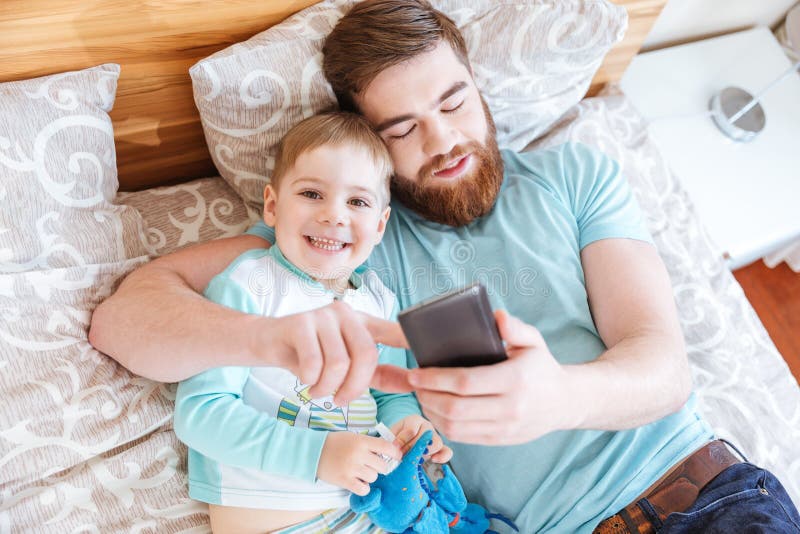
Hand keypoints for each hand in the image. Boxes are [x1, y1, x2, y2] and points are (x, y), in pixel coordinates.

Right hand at [265, 300, 407, 404]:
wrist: (267, 342)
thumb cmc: (310, 354)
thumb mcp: (348, 366)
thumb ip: (380, 374)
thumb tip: (414, 384)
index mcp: (361, 322)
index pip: (392, 330)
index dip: (410, 340)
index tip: (429, 351)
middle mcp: (346, 313)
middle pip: (366, 354)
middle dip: (355, 387)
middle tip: (340, 400)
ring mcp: (322, 316)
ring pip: (339, 363)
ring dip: (328, 387)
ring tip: (318, 391)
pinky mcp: (300, 323)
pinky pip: (315, 363)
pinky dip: (310, 381)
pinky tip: (304, 380)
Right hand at [317, 432, 400, 495]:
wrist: (313, 451)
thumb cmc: (336, 443)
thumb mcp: (353, 437)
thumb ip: (369, 444)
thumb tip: (388, 451)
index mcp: (361, 441)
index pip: (386, 447)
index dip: (395, 453)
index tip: (397, 457)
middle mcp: (358, 454)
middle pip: (382, 466)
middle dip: (379, 467)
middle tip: (372, 465)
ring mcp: (351, 468)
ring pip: (373, 477)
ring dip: (370, 476)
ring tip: (361, 472)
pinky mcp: (345, 480)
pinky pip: (363, 489)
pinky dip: (363, 487)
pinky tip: (358, 481)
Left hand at [391, 415, 452, 462]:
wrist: (402, 441)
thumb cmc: (396, 438)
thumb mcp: (392, 435)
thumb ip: (392, 440)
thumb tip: (396, 448)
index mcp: (414, 420)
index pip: (411, 430)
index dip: (402, 442)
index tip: (395, 449)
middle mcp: (427, 426)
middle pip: (424, 437)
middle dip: (412, 449)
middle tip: (403, 456)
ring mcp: (435, 436)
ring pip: (436, 443)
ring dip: (425, 452)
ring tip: (415, 457)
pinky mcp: (440, 447)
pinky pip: (447, 451)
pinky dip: (442, 456)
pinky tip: (433, 460)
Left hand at [403, 310, 580, 445]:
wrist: (565, 402)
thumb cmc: (542, 367)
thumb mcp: (533, 341)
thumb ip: (515, 327)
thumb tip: (496, 316)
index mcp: (514, 380)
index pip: (465, 383)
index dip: (435, 379)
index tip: (415, 372)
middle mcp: (509, 408)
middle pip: (455, 408)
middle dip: (427, 396)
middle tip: (414, 384)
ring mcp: (504, 428)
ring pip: (455, 427)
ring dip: (431, 412)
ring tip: (422, 396)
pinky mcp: (499, 440)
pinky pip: (463, 437)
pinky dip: (443, 425)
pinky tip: (436, 411)